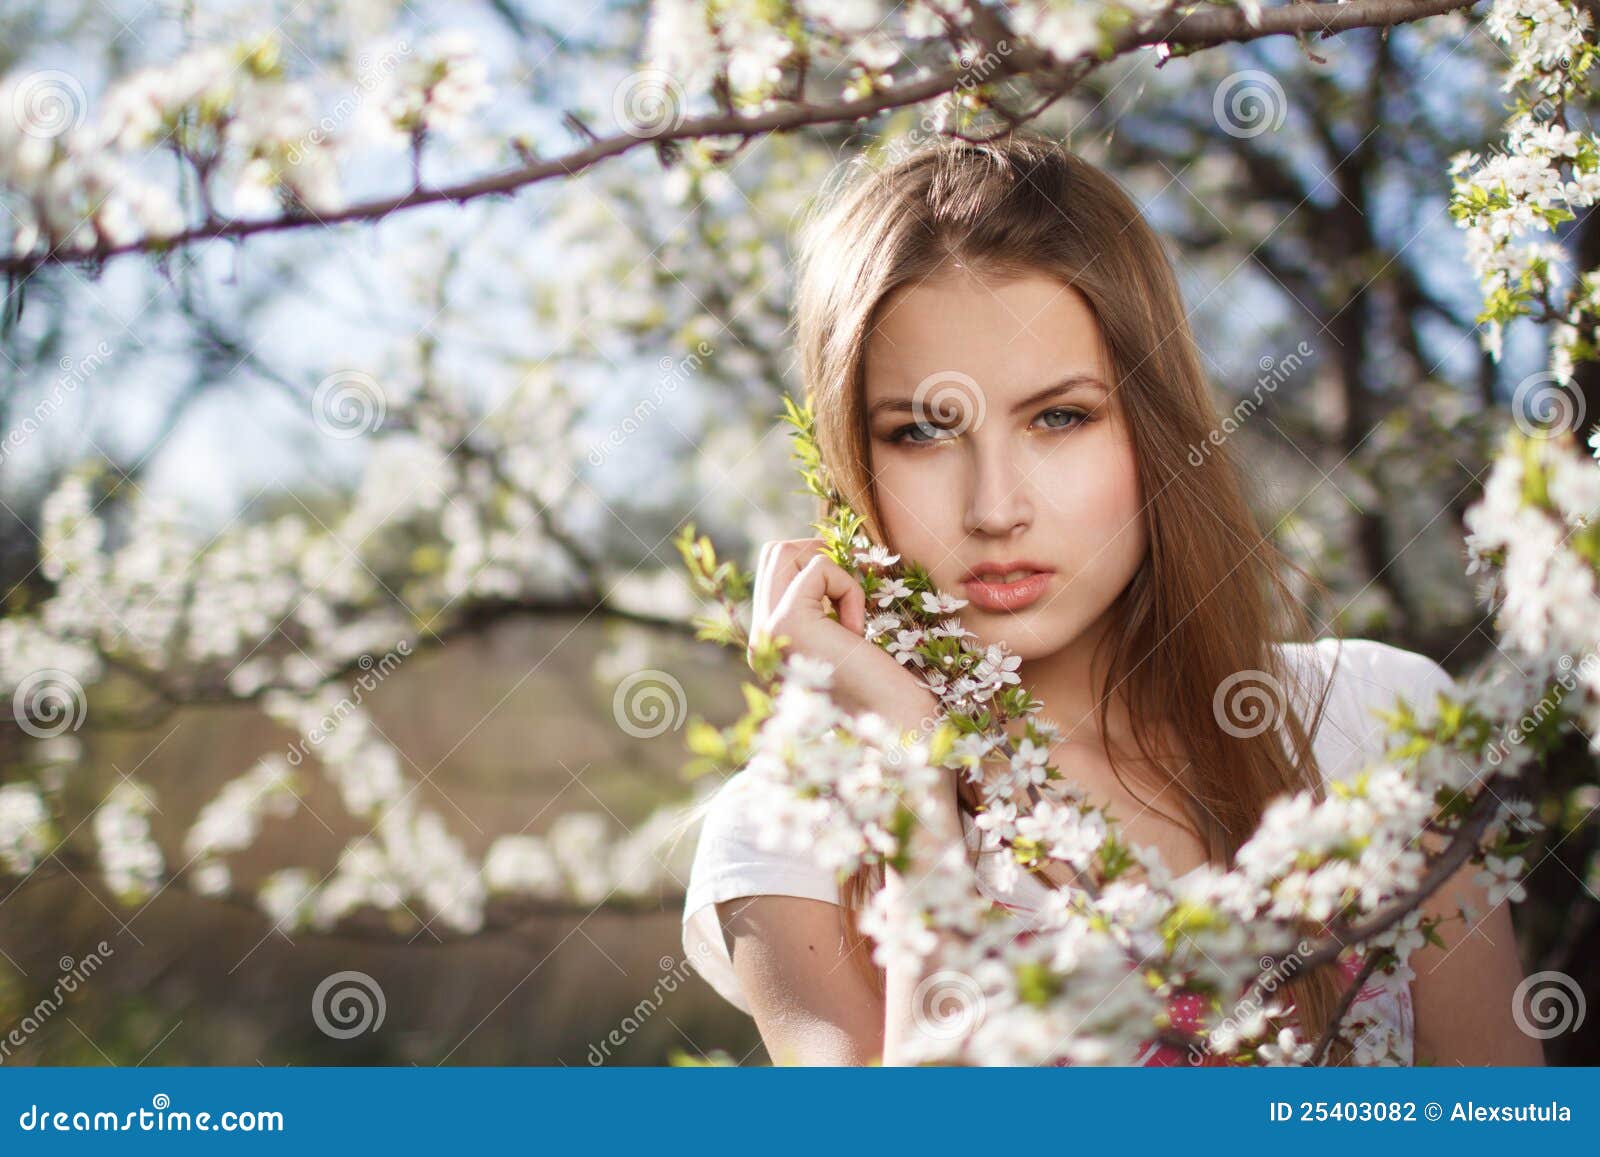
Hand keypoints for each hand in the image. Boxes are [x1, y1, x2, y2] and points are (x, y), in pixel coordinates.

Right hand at [752, 537, 964, 849]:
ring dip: (831, 570)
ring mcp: (768, 630)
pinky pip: (817, 568)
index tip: (849, 598)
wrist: (895, 728)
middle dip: (818, 554)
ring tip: (851, 615)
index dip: (816, 566)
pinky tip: (857, 629)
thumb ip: (825, 608)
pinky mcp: (789, 622)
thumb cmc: (885, 688)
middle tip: (851, 589)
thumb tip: (824, 556)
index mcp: (770, 643)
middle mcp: (760, 637)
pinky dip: (847, 588)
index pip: (774, 572)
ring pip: (785, 551)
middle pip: (774, 553)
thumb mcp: (846, 640)